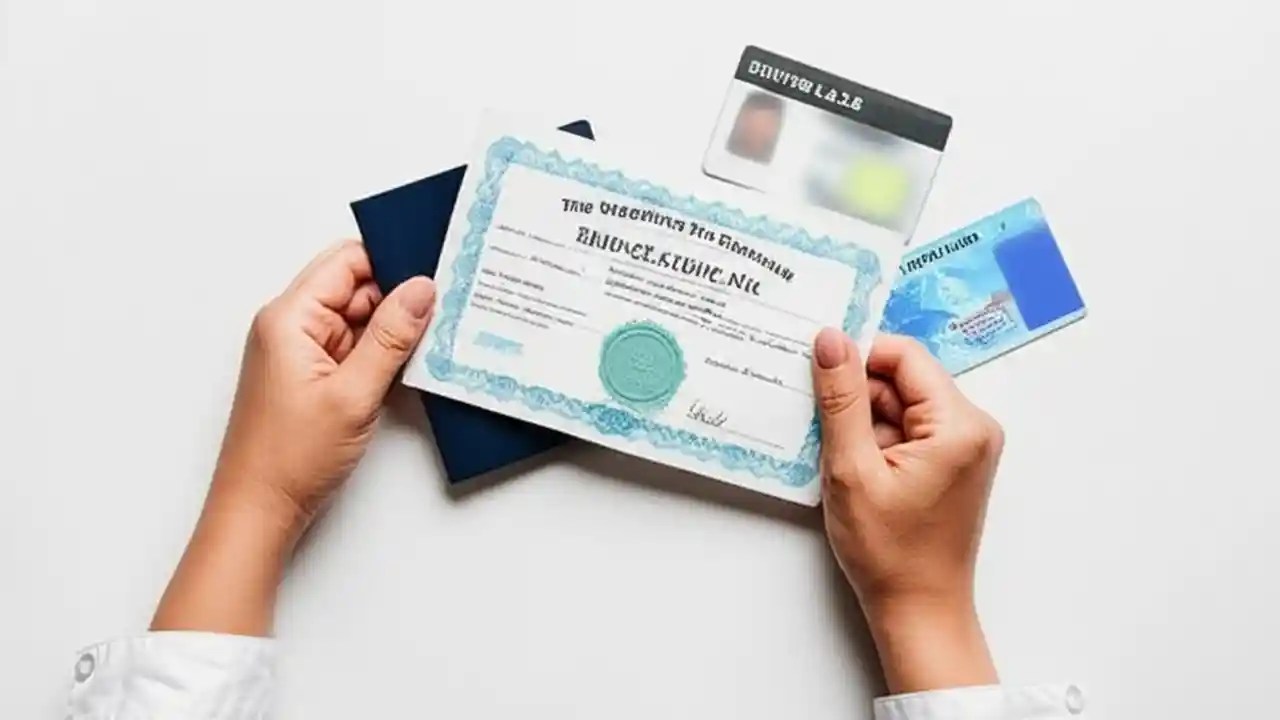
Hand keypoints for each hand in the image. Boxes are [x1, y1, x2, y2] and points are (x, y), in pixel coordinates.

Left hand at [212, 240, 435, 527]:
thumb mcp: (353, 393)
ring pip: (358, 320)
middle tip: (445, 310)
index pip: (346, 261)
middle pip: (355, 288)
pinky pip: (353, 349)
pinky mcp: (312, 377)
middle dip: (398, 298)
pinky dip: (380, 356)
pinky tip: (407, 368)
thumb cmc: (289, 458)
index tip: (434, 271)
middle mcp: (291, 327)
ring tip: (432, 342)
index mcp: (289, 318)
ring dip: (392, 332)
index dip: (390, 261)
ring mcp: (301, 353)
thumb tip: (422, 289)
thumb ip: (391, 337)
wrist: (259, 511)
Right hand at [811, 328, 1003, 693]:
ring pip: (900, 406)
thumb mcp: (851, 469)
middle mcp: (973, 428)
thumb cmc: (889, 553)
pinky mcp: (951, 464)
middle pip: (903, 381)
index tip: (817, 371)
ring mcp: (964, 447)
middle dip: (857, 398)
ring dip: (862, 424)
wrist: (919, 611)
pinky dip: (875, 443)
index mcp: (959, 425)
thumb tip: (831, 340)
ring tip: (839, 461)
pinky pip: (907, 431)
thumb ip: (841, 399)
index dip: (858, 357)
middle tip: (821, 427)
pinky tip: (853, 471)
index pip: (904, 357)